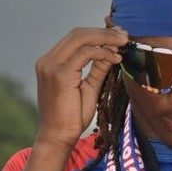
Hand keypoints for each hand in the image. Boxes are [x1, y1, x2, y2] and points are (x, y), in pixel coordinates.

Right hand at [33, 26, 127, 148]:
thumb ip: (97, 68)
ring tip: (123, 44)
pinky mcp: (59, 74)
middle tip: (124, 36)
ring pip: (81, 38)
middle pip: (77, 33)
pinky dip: (103, 53)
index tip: (118, 36)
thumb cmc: (71, 117)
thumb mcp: (88, 87)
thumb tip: (112, 51)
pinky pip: (85, 54)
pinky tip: (115, 59)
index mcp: (50, 62)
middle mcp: (47, 61)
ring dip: (105, 39)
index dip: (98, 33)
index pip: (75, 38)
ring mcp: (50, 66)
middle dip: (104, 32)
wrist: (57, 138)